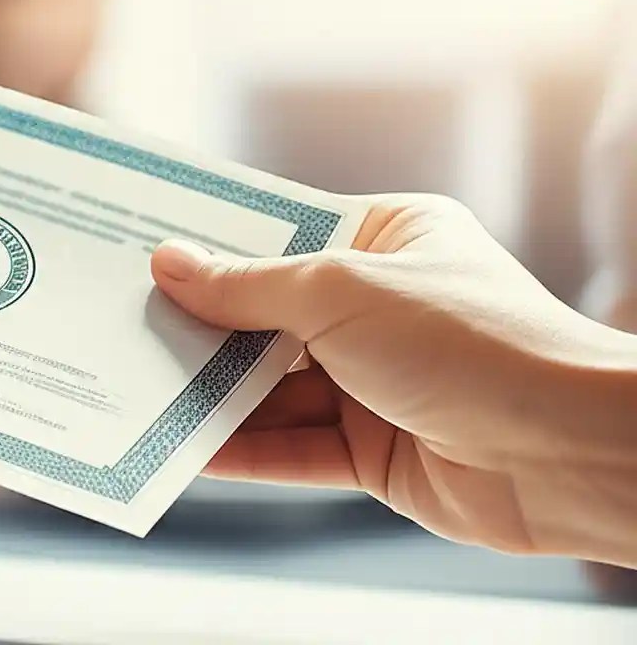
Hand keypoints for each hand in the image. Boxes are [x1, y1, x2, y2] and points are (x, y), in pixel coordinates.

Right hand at [150, 194, 636, 566]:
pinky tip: (183, 447)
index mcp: (388, 241)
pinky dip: (240, 449)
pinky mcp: (371, 450)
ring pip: (271, 387)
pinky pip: (290, 447)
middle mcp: (378, 308)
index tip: (144, 245)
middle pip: (266, 315)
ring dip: (211, 391)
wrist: (565, 453)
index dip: (214, 242)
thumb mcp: (342, 291)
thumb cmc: (470, 342)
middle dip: (201, 324)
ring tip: (135, 386)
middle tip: (121, 320)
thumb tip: (169, 265)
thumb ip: (248, 287)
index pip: (282, 235)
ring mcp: (374, 381)